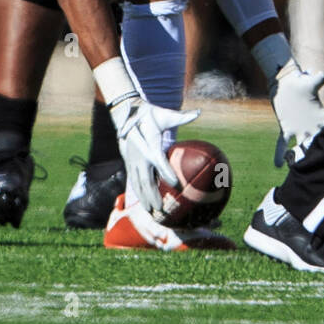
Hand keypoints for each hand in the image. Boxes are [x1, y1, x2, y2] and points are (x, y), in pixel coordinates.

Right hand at [109, 96, 200, 213]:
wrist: (126, 112)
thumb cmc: (149, 114)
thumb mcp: (165, 114)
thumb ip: (181, 116)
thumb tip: (198, 112)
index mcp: (151, 145)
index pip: (160, 162)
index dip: (167, 173)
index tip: (176, 184)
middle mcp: (140, 156)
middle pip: (146, 179)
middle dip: (152, 195)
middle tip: (160, 209)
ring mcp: (133, 160)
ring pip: (138, 182)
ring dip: (143, 197)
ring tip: (150, 211)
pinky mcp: (128, 161)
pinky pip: (133, 179)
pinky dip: (138, 191)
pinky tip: (143, 201)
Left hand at [270, 60, 323, 167]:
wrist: (286, 82)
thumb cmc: (301, 81)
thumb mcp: (310, 82)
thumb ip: (318, 80)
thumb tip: (322, 75)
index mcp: (321, 118)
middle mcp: (311, 127)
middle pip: (317, 144)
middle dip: (318, 153)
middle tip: (319, 163)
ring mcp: (298, 129)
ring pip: (300, 148)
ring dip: (299, 157)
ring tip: (297, 167)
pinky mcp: (285, 129)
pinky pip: (282, 144)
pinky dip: (280, 154)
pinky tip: (277, 165)